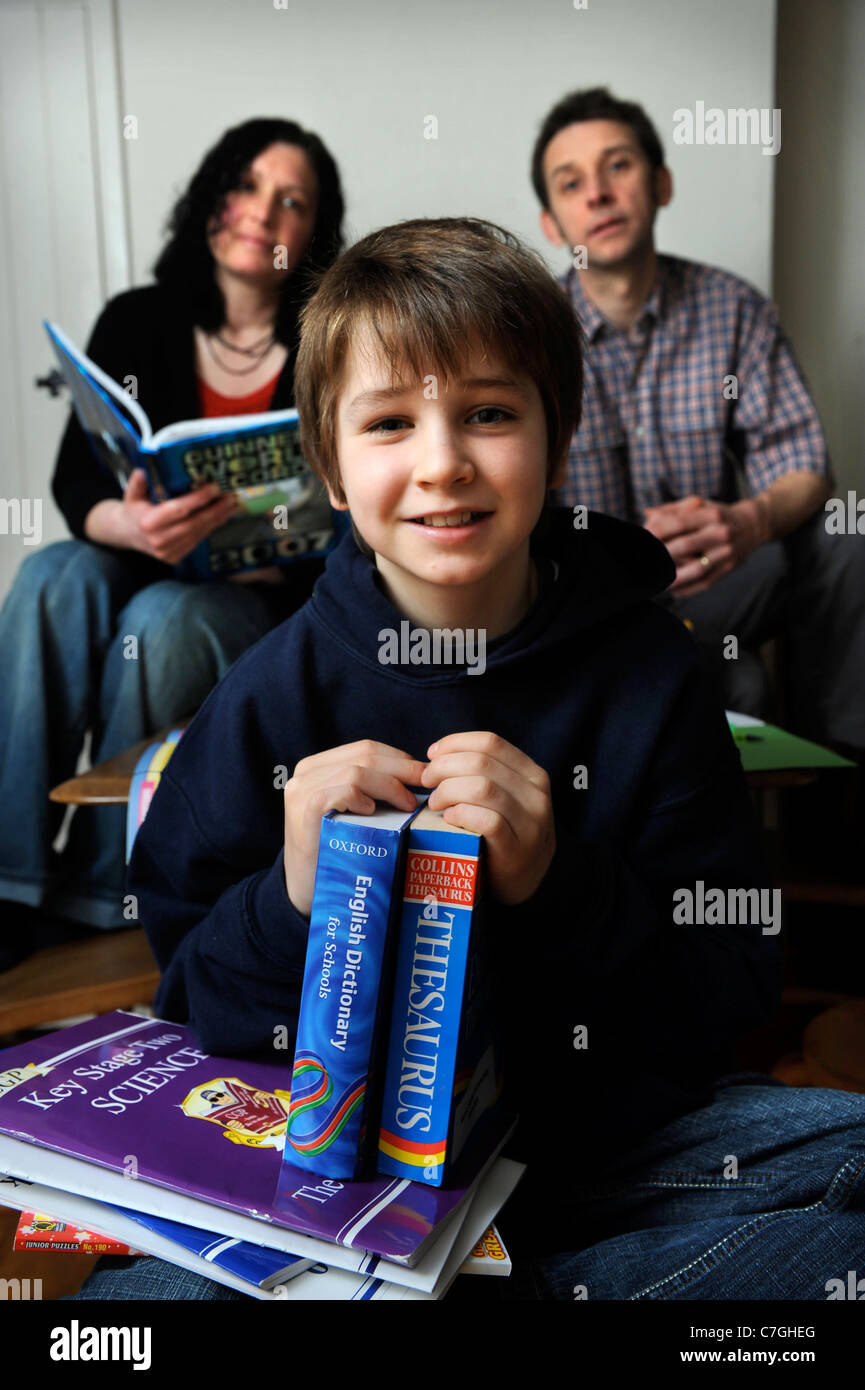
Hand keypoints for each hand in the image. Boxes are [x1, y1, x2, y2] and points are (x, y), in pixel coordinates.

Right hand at [121, 469, 240, 564]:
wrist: (128, 534)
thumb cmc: (134, 511)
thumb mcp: (131, 495)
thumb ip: (137, 484)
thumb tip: (142, 472)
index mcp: (147, 523)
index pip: (178, 510)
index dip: (198, 499)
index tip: (214, 488)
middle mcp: (158, 540)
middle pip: (194, 523)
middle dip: (215, 510)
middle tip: (231, 497)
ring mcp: (168, 552)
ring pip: (199, 533)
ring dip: (218, 519)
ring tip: (232, 505)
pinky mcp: (176, 557)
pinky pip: (198, 540)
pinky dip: (211, 527)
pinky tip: (222, 516)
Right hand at [282, 740, 427, 917]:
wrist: (304, 885)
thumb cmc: (335, 848)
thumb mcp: (348, 810)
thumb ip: (369, 789)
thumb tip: (418, 777)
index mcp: (318, 766)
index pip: (366, 748)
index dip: (399, 757)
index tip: (423, 774)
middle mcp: (306, 773)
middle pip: (365, 756)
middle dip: (402, 769)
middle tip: (426, 785)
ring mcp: (302, 791)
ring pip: (356, 771)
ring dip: (389, 786)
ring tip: (406, 805)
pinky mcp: (304, 811)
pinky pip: (340, 792)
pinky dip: (361, 798)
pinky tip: (372, 812)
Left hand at [421, 731, 554, 904]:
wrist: (530, 881)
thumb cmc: (508, 833)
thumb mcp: (509, 797)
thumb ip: (485, 775)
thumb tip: (437, 756)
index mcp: (533, 775)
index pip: (491, 742)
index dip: (455, 743)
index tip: (432, 754)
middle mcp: (536, 795)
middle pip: (481, 763)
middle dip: (444, 767)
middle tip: (427, 781)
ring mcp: (529, 823)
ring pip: (482, 788)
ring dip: (448, 791)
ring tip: (435, 803)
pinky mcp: (516, 849)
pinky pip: (485, 821)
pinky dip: (460, 815)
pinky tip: (448, 819)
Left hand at [643, 494, 768, 596]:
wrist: (754, 525)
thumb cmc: (719, 514)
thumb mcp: (700, 504)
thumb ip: (673, 509)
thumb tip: (647, 513)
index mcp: (710, 515)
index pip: (681, 523)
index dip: (660, 530)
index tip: (643, 537)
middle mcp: (720, 533)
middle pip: (686, 546)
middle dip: (662, 554)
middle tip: (644, 560)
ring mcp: (726, 552)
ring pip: (697, 569)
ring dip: (674, 578)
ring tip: (656, 581)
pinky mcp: (729, 568)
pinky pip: (707, 582)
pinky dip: (688, 589)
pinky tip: (673, 591)